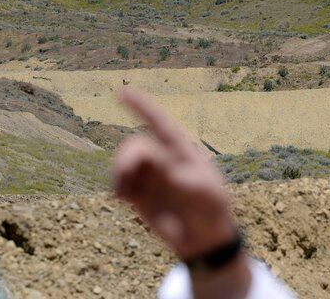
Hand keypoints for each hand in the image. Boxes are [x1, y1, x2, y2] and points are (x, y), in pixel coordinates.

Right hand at [113, 88, 235, 259]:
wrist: (203, 237)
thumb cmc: (211, 208)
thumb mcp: (203, 193)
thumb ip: (182, 179)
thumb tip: (160, 167)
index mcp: (182, 150)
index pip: (160, 123)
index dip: (141, 106)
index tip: (121, 92)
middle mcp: (163, 158)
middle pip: (137, 146)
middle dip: (129, 157)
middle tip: (128, 174)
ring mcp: (150, 175)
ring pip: (124, 162)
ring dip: (120, 172)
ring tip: (123, 194)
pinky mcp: (139, 194)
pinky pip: (121, 183)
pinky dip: (118, 187)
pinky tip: (124, 200)